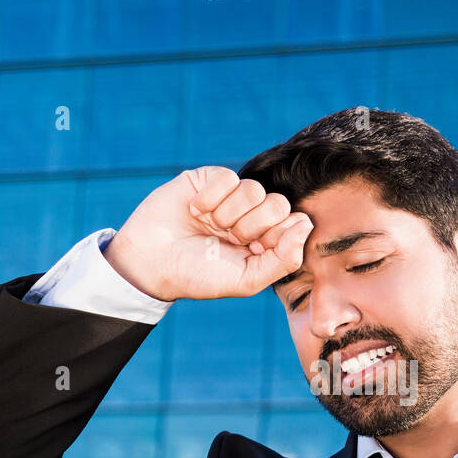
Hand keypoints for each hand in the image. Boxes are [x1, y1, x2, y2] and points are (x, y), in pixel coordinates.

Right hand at [102, 166, 312, 301]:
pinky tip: (195, 210)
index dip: (277, 236)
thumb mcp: (247, 279)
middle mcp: (252, 216)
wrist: (151, 263)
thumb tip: (306, 224)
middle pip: (279, 204)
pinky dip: (211, 198)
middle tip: (230, 240)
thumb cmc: (198, 276)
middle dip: (253, 227)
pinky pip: (228, 177)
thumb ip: (284, 258)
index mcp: (266, 240)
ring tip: (210, 226)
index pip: (295, 223)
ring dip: (229, 214)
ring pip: (254, 189)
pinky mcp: (209, 180)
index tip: (253, 250)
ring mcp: (231, 197)